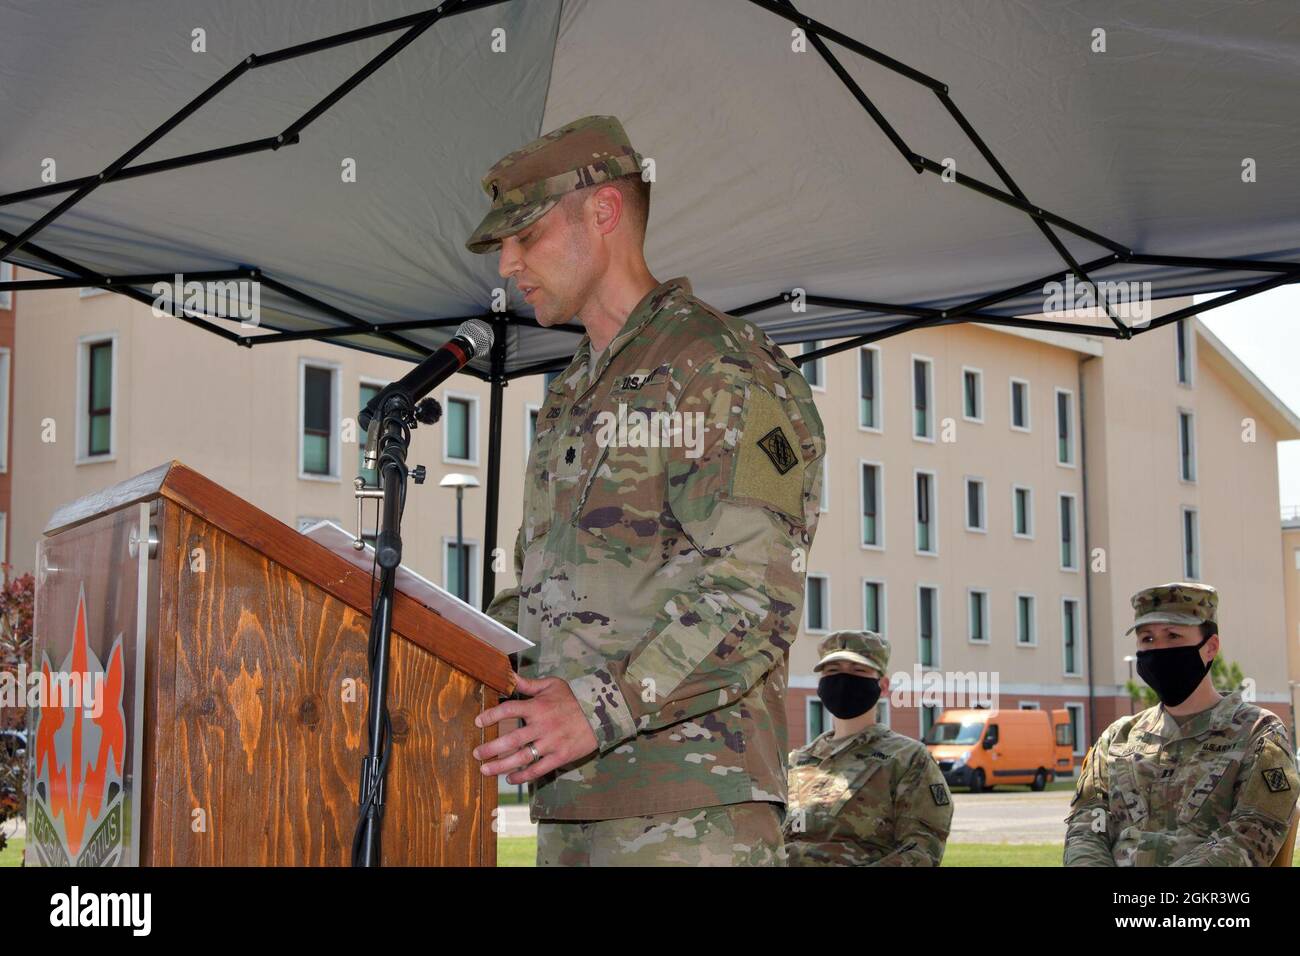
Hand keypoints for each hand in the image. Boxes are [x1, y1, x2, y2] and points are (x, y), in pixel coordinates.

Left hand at [473, 675, 598, 784]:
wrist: (601, 713)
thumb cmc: (573, 698)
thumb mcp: (552, 685)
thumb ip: (528, 684)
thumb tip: (508, 675)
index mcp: (537, 706)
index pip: (508, 710)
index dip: (491, 716)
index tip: (478, 722)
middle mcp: (541, 726)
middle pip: (510, 739)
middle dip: (490, 748)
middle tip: (477, 754)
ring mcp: (551, 743)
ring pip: (521, 757)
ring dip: (501, 766)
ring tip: (485, 770)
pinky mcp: (560, 757)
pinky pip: (538, 769)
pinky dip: (523, 776)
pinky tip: (510, 778)